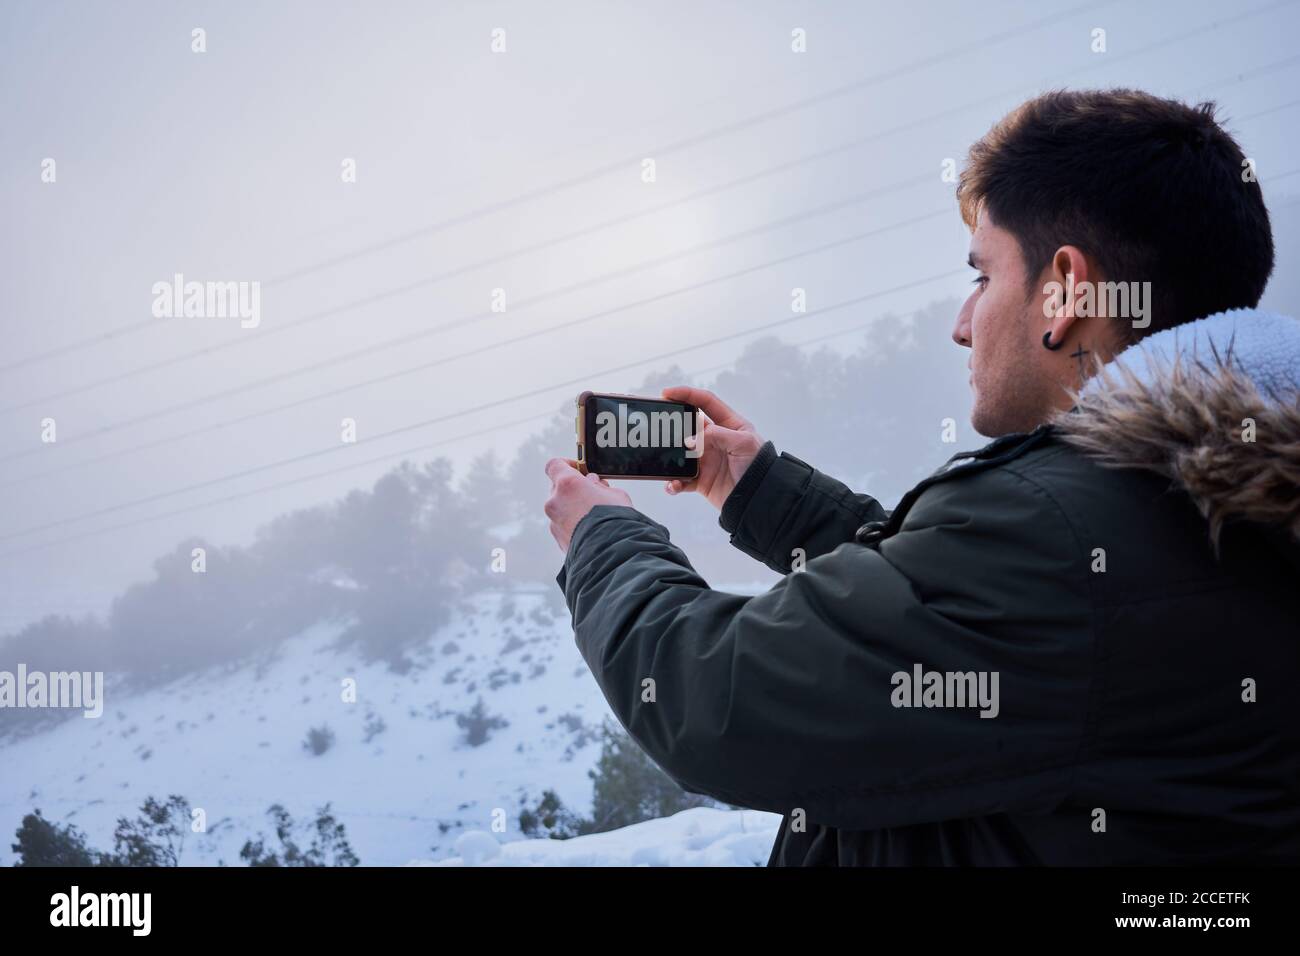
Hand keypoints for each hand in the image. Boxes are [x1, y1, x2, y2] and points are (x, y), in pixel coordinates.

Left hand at [543, 458, 632, 551]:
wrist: (611, 554)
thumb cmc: (616, 521)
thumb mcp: (615, 494)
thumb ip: (599, 485)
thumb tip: (593, 484)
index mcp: (567, 484)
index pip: (555, 465)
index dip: (566, 464)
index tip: (578, 469)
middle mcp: (555, 501)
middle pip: (559, 487)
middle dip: (574, 489)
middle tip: (593, 494)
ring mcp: (554, 521)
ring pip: (561, 508)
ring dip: (574, 508)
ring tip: (595, 516)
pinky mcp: (557, 538)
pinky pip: (564, 525)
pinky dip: (574, 524)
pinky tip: (592, 530)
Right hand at [660, 387, 765, 510]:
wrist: (760, 499)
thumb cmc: (759, 467)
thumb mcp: (744, 442)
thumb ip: (719, 434)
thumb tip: (693, 438)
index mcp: (728, 425)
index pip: (705, 402)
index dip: (687, 394)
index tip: (667, 393)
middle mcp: (715, 439)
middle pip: (688, 426)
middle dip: (673, 425)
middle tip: (659, 426)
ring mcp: (706, 459)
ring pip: (680, 453)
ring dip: (670, 456)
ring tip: (664, 459)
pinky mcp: (701, 480)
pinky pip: (681, 479)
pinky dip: (674, 482)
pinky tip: (674, 484)